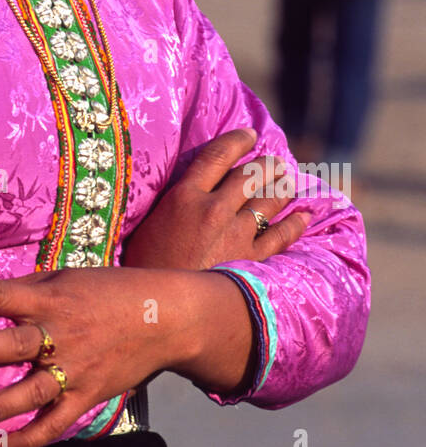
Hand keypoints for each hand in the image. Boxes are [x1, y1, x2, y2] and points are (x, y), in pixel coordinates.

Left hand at [0, 266, 204, 446]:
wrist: (166, 318)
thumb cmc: (110, 291)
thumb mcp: (68, 278)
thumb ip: (28, 290)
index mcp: (51, 299)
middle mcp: (60, 335)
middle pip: (11, 345)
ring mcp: (74, 370)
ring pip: (28, 393)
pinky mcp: (86, 397)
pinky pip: (52, 426)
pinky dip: (23, 442)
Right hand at [121, 127, 310, 270]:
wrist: (157, 311)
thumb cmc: (142, 270)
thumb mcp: (147, 227)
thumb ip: (172, 207)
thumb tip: (185, 197)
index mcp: (184, 196)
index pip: (217, 156)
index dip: (237, 140)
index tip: (250, 134)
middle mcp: (214, 209)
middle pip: (249, 176)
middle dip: (267, 165)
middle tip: (276, 162)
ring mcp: (236, 235)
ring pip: (269, 201)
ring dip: (282, 188)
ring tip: (289, 181)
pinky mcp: (251, 260)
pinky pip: (281, 236)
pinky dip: (295, 223)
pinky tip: (303, 216)